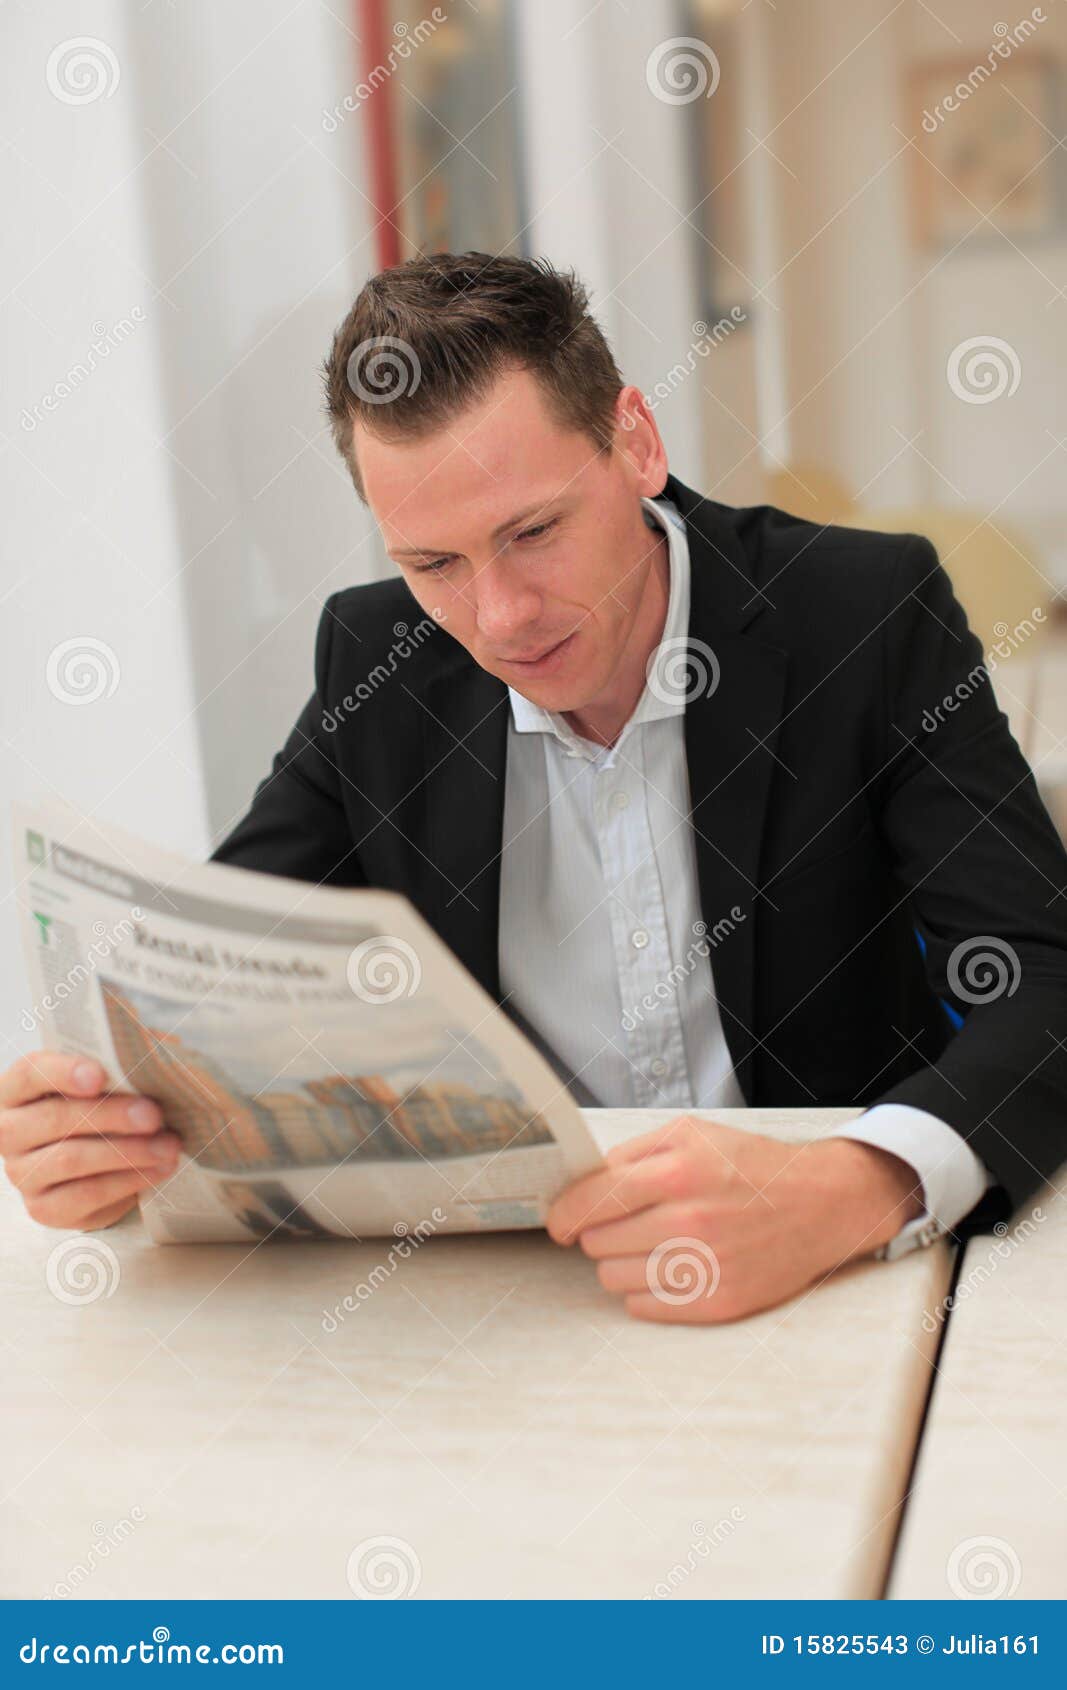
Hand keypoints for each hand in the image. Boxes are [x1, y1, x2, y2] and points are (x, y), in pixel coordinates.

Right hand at [0, 1051, 179, 1230]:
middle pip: (55, 1118)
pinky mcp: (44, 1208)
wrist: (101, 1165)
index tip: (100, 1075)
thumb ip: (123, 1062)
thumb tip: (164, 1047)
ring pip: (71, 1159)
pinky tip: (158, 1170)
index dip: (63, 1072)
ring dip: (127, 1151)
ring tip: (168, 1145)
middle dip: (110, 1115)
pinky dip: (127, 1181)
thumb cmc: (102, 1108)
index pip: (30, 1073)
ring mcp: (22, 1172)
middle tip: (154, 1115)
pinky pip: (85, 1195)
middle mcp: (9, 1132)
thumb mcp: (108, 1080)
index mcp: (16, 1090)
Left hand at [546, 1115, 923, 1323]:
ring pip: (614, 1279)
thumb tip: (585, 1182)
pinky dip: (644, 1292)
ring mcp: (704, 1267)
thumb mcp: (692, 1134)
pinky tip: (666, 1270)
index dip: (564, 1214)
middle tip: (623, 1225)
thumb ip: (634, 1154)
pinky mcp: (718, 1303)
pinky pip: (643, 1308)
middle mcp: (688, 1221)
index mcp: (678, 1173)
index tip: (559, 1223)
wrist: (820, 1206)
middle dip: (599, 1234)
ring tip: (650, 1245)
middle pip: (598, 1243)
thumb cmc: (753, 1168)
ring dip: (620, 1264)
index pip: (592, 1201)